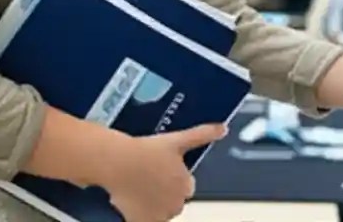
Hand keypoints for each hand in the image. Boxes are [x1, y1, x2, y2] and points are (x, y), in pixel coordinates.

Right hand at [101, 123, 226, 221]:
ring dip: (153, 203)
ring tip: (139, 186)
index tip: (161, 170)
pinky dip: (140, 214)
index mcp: (187, 186)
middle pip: (172, 201)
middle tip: (148, 177)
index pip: (185, 187)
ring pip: (159, 211)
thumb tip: (224, 129)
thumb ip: (202, 135)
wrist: (119, 163)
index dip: (172, 178)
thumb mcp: (178, 140)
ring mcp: (159, 215)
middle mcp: (176, 204)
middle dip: (164, 192)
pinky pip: (145, 219)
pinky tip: (132, 199)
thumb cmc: (146, 151)